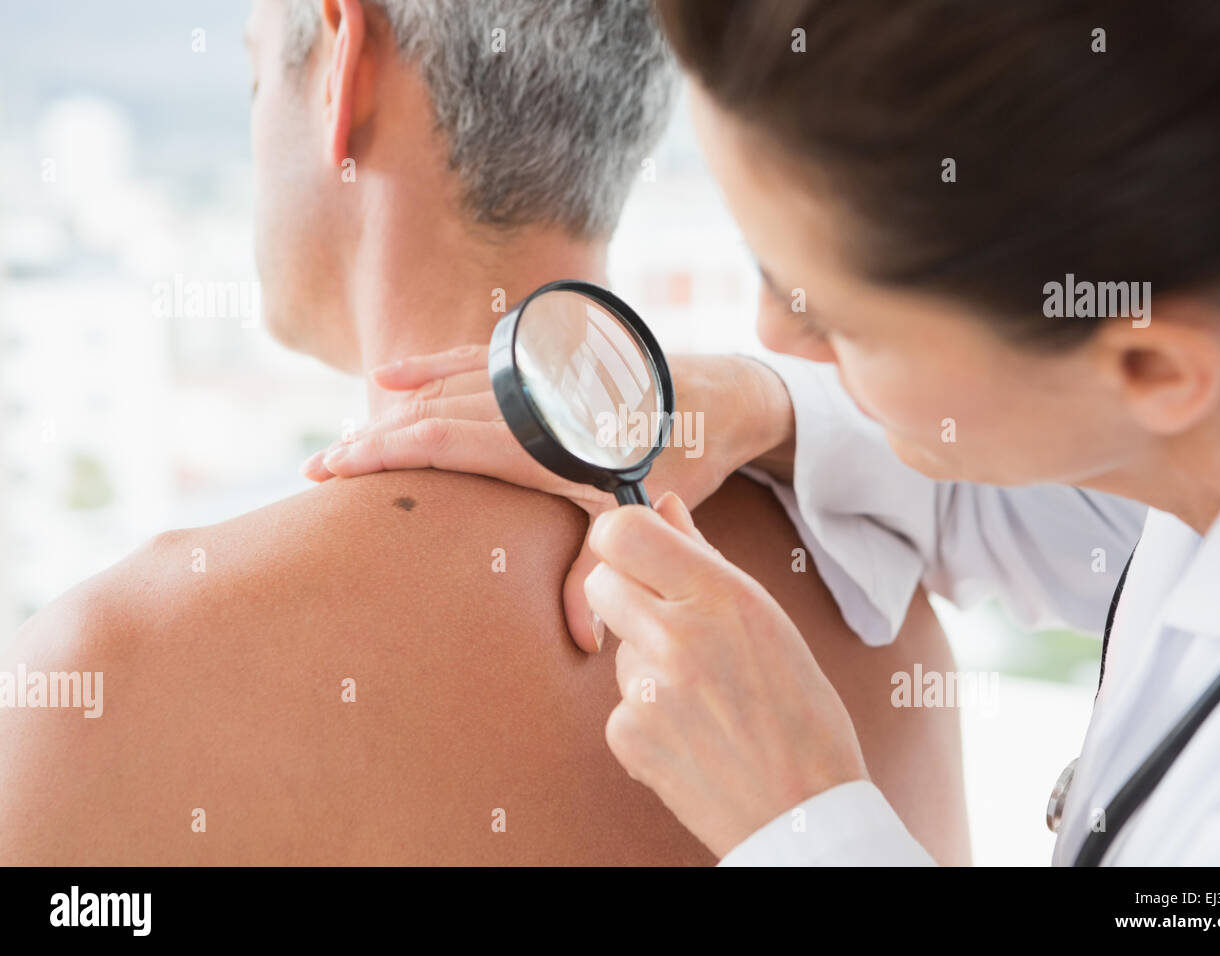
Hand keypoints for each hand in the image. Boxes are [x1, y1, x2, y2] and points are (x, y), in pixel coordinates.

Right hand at [300, 347, 794, 652]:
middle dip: (367, 442)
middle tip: (316, 470)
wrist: (712, 395)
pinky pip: (468, 358)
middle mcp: (519, 398)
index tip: (331, 470)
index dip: (378, 454)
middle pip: (423, 414)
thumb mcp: (632, 515)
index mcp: (531, 436)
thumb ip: (596, 572)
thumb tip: (582, 642)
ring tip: (343, 443)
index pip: (434, 440)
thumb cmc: (675, 459)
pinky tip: (388, 377)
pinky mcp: (534, 358)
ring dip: (387, 414)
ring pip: (437, 388)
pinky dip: (425, 367)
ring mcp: (524, 374)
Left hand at [588, 491, 868, 857]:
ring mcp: (649, 690)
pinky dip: (645, 718)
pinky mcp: (628, 737)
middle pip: (601, 581)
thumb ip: (705, 559)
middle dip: (627, 596)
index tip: (632, 550)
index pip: (623, 532)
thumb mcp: (767, 620)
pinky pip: (617, 705)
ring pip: (614, 647)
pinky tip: (691, 734)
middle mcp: (680, 635)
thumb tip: (666, 506)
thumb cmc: (799, 712)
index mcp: (722, 596)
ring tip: (703, 696)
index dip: (619, 536)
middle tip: (672, 627)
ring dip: (643, 661)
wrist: (805, 811)